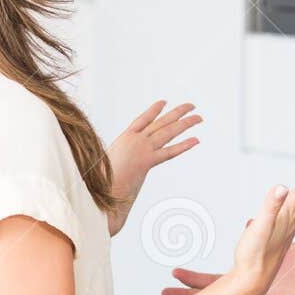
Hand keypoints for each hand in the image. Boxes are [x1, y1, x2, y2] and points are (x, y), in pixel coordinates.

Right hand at [106, 100, 201, 235]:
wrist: (96, 192)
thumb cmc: (100, 181)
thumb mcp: (107, 164)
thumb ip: (118, 161)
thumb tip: (121, 166)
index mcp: (123, 139)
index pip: (141, 120)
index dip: (154, 111)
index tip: (163, 103)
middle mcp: (133, 140)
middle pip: (160, 123)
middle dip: (177, 113)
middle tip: (191, 106)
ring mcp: (140, 149)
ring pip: (167, 132)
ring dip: (185, 124)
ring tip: (198, 117)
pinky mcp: (146, 161)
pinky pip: (169, 152)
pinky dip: (183, 145)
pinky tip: (195, 140)